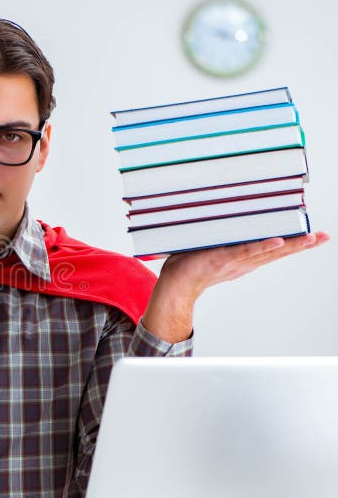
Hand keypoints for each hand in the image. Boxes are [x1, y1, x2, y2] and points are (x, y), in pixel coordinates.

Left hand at [141, 231, 329, 342]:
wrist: (174, 283)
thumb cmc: (190, 263)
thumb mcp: (213, 247)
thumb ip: (225, 235)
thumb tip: (229, 214)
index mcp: (245, 259)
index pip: (275, 250)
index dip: (295, 243)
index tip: (314, 235)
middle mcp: (245, 262)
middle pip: (279, 251)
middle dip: (303, 244)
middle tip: (324, 236)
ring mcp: (235, 261)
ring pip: (268, 252)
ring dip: (290, 245)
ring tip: (311, 238)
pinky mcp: (222, 259)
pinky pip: (245, 251)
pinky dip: (262, 246)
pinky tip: (278, 242)